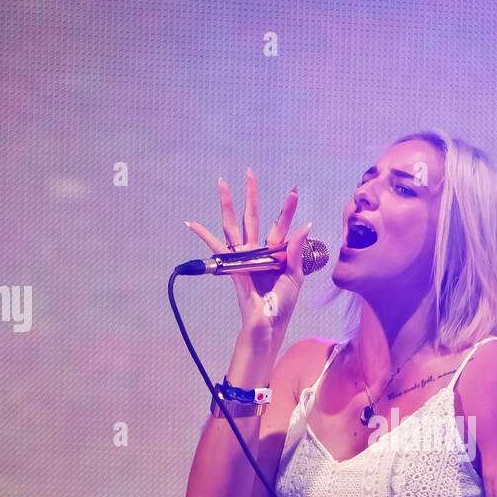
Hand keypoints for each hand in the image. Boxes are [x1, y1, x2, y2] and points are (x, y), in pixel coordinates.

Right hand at [186, 169, 311, 338]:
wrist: (268, 324)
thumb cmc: (282, 305)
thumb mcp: (295, 277)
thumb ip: (296, 251)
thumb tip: (305, 226)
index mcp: (277, 253)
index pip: (281, 226)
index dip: (286, 209)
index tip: (293, 190)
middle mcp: (258, 251)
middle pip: (253, 217)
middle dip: (251, 195)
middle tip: (249, 172)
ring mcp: (243, 257)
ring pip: (233, 225)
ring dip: (227, 204)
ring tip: (222, 183)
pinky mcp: (232, 266)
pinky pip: (217, 248)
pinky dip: (203, 236)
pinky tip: (192, 223)